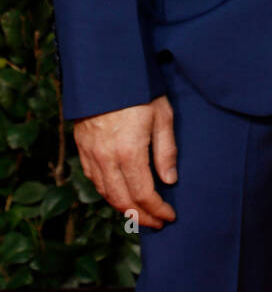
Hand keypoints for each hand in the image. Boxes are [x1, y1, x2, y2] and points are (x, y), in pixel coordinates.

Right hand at [73, 96, 177, 229]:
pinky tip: (118, 192)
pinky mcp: (82, 146)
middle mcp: (106, 158)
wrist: (105, 69)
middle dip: (141, 216)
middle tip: (157, 222)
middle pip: (122, 201)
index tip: (170, 216)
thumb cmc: (139, 89)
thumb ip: (166, 151)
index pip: (143, 195)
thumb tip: (170, 180)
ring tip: (140, 212)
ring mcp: (91, 153)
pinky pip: (93, 178)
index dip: (157, 210)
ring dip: (123, 208)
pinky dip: (107, 192)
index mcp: (129, 153)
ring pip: (105, 193)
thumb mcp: (162, 115)